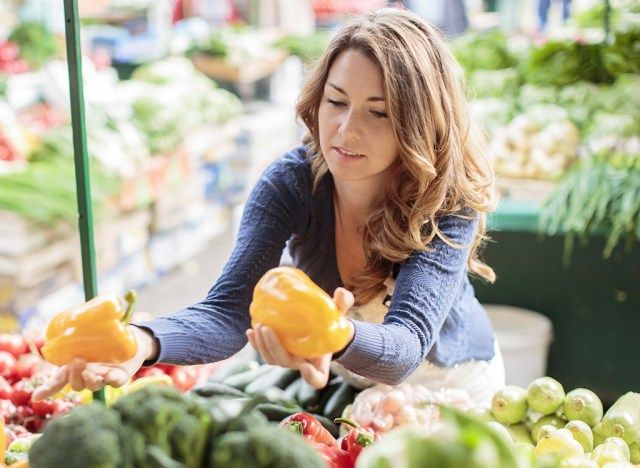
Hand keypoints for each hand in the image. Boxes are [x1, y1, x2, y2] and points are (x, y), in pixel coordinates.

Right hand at [31, 326, 157, 400]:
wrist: (130, 341)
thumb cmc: (104, 339)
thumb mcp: (87, 336)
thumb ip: (78, 333)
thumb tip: (72, 317)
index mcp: (76, 367)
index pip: (59, 381)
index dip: (48, 390)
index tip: (36, 396)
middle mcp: (88, 376)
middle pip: (77, 385)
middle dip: (74, 376)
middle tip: (77, 360)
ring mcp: (103, 378)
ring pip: (93, 386)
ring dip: (89, 379)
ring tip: (90, 369)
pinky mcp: (120, 377)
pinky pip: (115, 383)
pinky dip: (111, 380)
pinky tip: (110, 375)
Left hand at [246, 287, 354, 388]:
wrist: (319, 327)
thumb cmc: (330, 323)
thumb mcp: (339, 313)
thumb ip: (342, 304)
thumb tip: (340, 292)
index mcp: (320, 361)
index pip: (318, 379)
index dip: (311, 376)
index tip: (305, 365)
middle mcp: (302, 364)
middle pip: (286, 363)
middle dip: (274, 348)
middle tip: (267, 328)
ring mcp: (288, 359)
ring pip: (272, 359)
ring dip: (262, 345)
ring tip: (258, 326)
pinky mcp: (277, 351)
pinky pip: (264, 352)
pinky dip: (255, 344)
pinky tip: (250, 332)